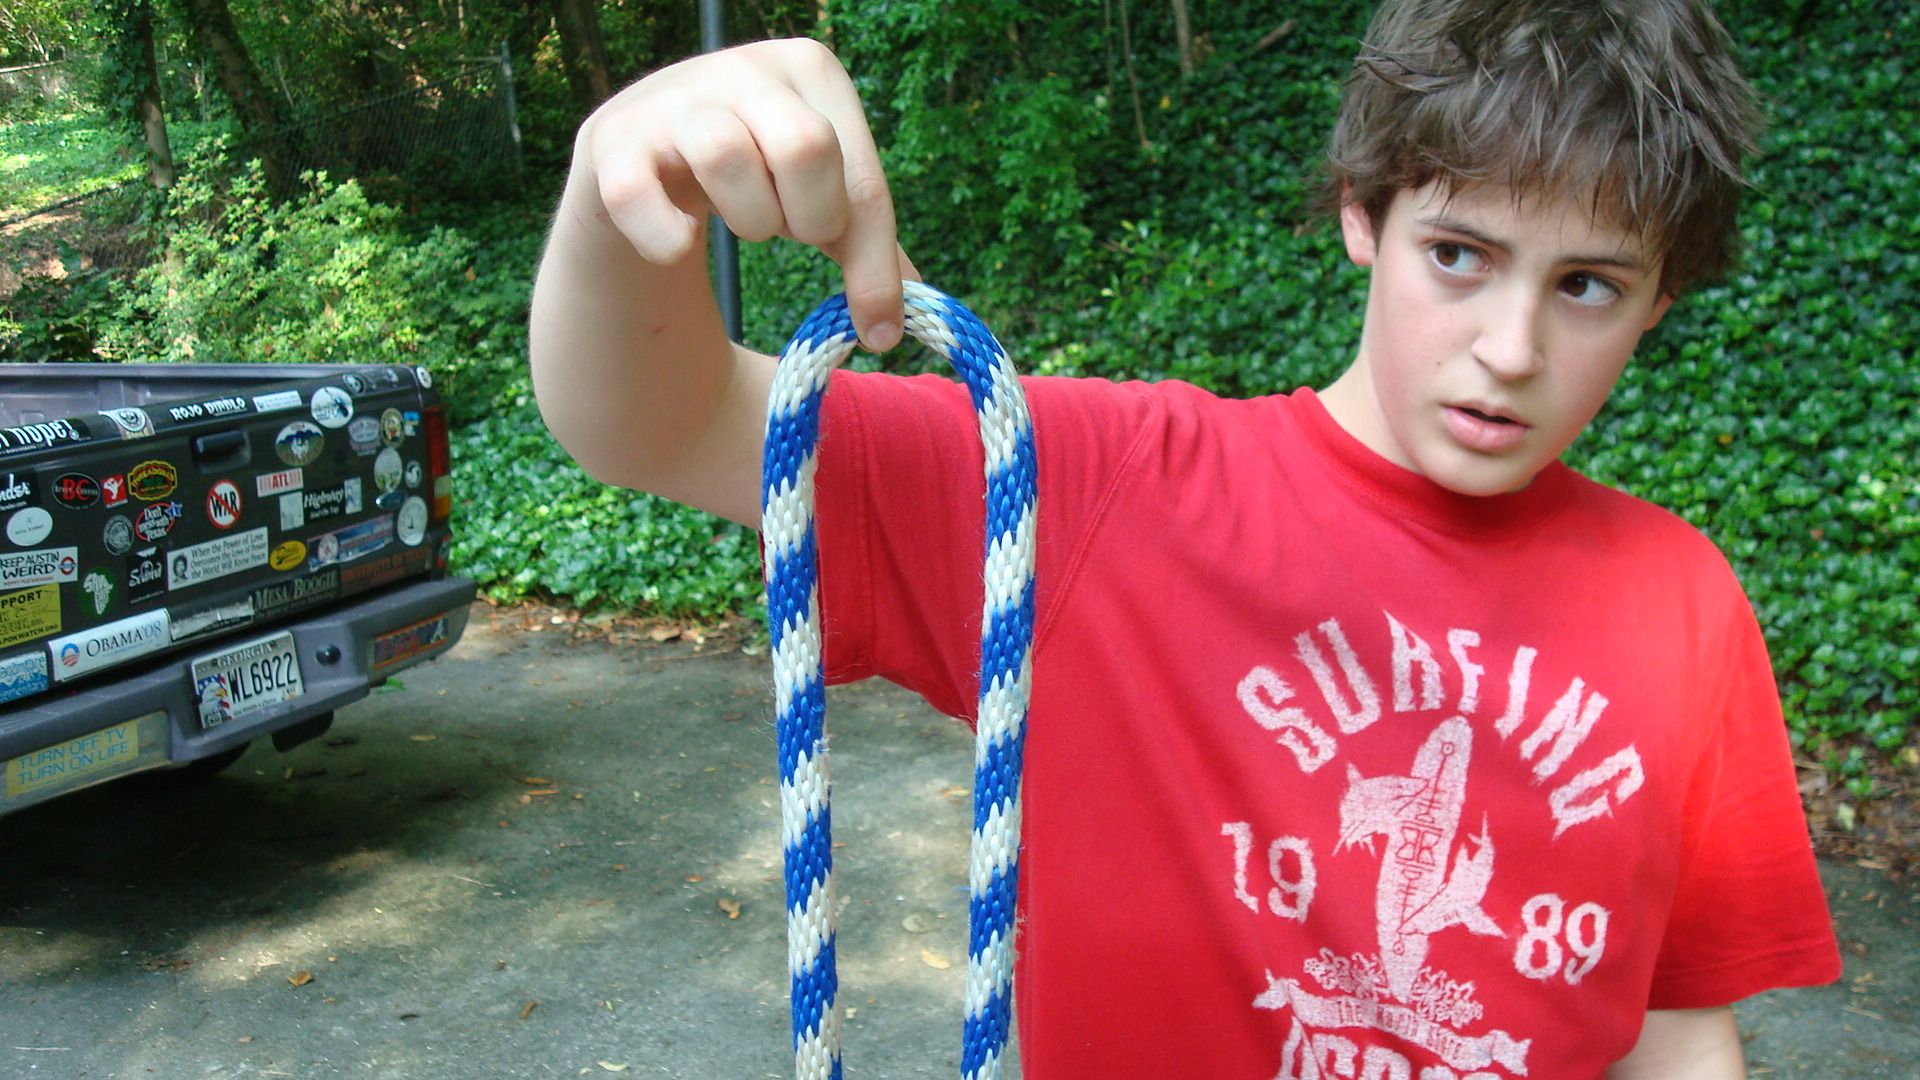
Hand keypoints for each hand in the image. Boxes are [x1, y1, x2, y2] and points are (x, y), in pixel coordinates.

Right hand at [575, 38, 914, 350]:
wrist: (651, 164)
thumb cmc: (756, 178)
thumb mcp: (820, 200)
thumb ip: (865, 249)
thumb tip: (896, 325)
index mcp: (811, 71)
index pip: (861, 173)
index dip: (872, 262)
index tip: (879, 329)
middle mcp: (744, 66)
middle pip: (805, 147)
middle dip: (806, 217)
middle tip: (788, 228)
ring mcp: (674, 96)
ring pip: (727, 155)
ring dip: (748, 218)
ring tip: (744, 218)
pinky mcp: (614, 138)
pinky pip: (638, 194)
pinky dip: (665, 237)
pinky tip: (680, 243)